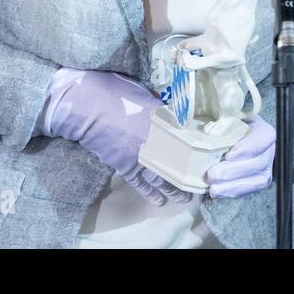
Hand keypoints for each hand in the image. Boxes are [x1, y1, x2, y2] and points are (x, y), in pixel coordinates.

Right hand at [37, 68, 192, 206]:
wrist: (88, 105)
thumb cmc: (116, 92)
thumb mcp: (146, 95)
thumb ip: (162, 110)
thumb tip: (175, 118)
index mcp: (163, 123)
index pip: (187, 142)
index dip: (198, 153)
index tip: (206, 159)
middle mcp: (155, 143)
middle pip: (178, 165)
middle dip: (189, 176)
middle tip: (199, 185)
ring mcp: (140, 157)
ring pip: (162, 178)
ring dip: (174, 190)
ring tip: (185, 199)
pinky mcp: (124, 166)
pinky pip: (140, 183)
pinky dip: (150, 193)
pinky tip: (159, 201)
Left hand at [207, 115, 274, 197]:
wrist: (234, 133)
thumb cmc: (231, 122)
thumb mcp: (230, 114)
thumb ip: (224, 116)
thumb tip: (208, 124)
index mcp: (264, 131)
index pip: (262, 139)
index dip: (247, 148)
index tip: (228, 155)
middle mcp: (269, 150)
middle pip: (258, 163)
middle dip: (234, 172)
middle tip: (212, 174)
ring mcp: (266, 167)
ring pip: (256, 181)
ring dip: (233, 186)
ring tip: (213, 189)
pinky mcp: (258, 180)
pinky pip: (248, 190)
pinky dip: (232, 192)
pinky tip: (217, 192)